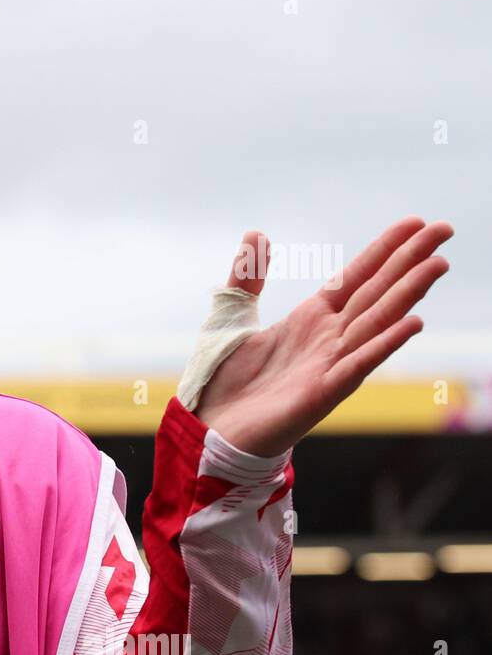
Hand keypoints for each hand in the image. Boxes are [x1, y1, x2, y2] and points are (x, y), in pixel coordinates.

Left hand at [195, 217, 452, 455]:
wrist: (209, 430)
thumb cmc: (223, 381)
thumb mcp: (230, 318)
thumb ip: (246, 278)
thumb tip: (257, 234)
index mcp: (310, 319)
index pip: (357, 277)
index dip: (385, 250)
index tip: (415, 223)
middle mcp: (328, 339)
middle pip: (377, 292)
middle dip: (410, 261)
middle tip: (446, 230)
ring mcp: (329, 365)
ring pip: (376, 322)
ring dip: (408, 294)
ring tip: (437, 264)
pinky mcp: (320, 394)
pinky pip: (358, 365)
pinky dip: (384, 344)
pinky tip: (414, 323)